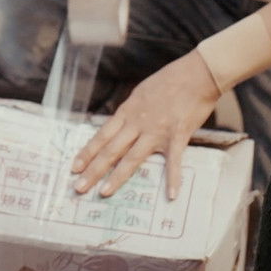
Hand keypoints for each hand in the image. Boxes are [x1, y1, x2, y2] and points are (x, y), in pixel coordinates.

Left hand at [71, 54, 219, 199]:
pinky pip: (174, 162)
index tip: (74, 167)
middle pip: (111, 150)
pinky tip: (171, 196)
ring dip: (117, 177)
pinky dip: (173, 179)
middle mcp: (137, 123)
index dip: (87, 153)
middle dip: (93, 170)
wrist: (196, 74)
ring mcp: (156, 131)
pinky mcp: (177, 136)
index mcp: (127, 111)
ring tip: (104, 193)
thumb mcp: (141, 92)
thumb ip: (131, 110)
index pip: (102, 136)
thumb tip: (122, 123)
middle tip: (79, 187)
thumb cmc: (170, 80)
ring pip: (132, 158)